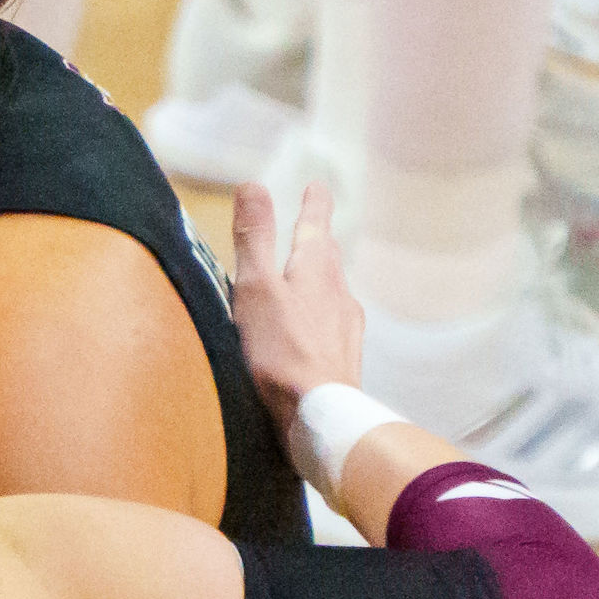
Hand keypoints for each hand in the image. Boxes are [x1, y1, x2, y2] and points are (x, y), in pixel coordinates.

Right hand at [230, 179, 366, 430]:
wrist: (320, 414)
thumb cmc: (281, 352)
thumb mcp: (255, 288)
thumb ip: (253, 239)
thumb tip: (252, 184)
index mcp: (315, 270)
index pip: (314, 225)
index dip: (313, 204)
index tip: (317, 185)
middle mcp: (338, 293)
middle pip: (327, 258)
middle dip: (317, 241)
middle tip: (312, 227)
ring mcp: (345, 327)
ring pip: (332, 293)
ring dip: (318, 282)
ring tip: (307, 281)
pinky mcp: (343, 358)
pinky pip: (331, 326)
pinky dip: (318, 319)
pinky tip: (309, 335)